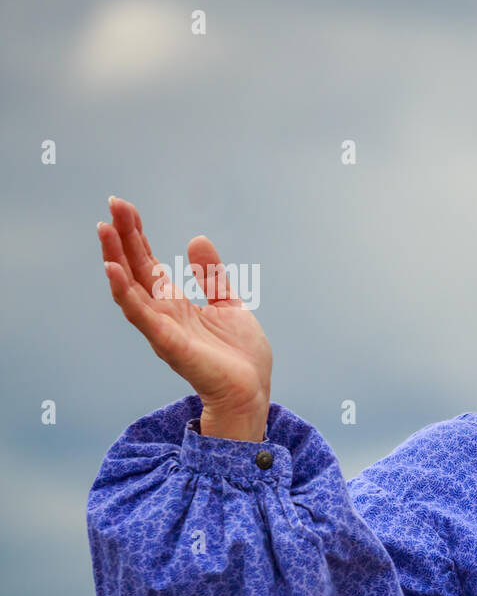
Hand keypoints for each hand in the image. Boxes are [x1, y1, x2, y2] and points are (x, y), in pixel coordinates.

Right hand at [98, 197, 271, 440]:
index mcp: (175, 304)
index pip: (148, 264)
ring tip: (104, 230)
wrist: (251, 391)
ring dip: (115, 259)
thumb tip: (196, 239)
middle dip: (122, 238)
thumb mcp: (227, 303)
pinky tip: (114, 270)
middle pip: (135, 270)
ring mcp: (161, 328)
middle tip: (113, 204)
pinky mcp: (168, 343)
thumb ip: (211, 275)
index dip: (136, 236)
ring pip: (130, 289)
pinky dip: (125, 293)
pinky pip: (141, 315)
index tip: (124, 207)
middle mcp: (162, 314)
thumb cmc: (239, 356)